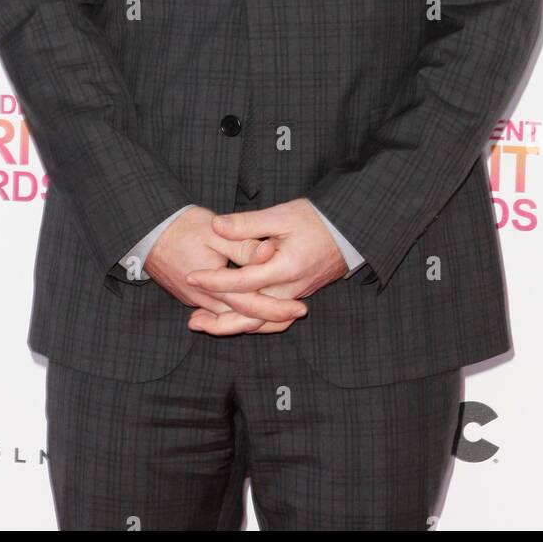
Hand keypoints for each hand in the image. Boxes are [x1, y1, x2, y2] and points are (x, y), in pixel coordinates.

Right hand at [143, 205, 307, 333]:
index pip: (250, 304)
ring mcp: (196, 302)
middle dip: (272, 320)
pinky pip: (220, 312)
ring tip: (283, 315)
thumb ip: (243, 244)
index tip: (301, 307)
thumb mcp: (215, 230)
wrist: (146, 231)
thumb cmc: (181, 226)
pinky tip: (255, 309)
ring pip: (232, 319)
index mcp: (211, 284)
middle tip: (298, 314)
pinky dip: (240, 314)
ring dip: (257, 319)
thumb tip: (270, 252)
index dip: (277, 307)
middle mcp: (203, 300)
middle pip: (243, 319)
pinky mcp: (192, 298)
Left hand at [184, 198, 348, 335]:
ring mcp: (295, 297)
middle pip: (251, 316)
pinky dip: (250, 322)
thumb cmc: (317, 219)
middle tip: (192, 320)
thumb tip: (217, 226)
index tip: (191, 275)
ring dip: (232, 326)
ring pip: (261, 323)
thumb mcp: (282, 215)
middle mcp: (291, 290)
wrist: (350, 231)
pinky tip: (233, 317)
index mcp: (286, 268)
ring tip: (205, 324)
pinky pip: (270, 318)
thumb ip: (248, 223)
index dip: (214, 280)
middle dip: (219, 321)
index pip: (243, 281)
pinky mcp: (296, 297)